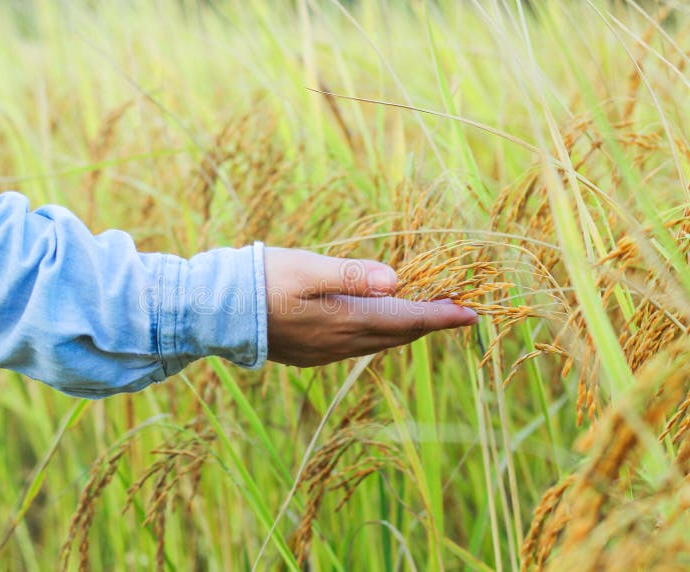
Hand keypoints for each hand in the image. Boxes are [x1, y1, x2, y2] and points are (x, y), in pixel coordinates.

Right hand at [264, 247, 477, 366]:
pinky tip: (380, 325)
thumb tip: (396, 281)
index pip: (406, 320)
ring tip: (426, 315)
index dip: (440, 316)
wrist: (218, 312)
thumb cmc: (262, 281)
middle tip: (456, 310)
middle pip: (398, 336)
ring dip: (405, 330)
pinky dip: (380, 335)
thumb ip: (353, 275)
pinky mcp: (311, 354)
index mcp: (345, 321)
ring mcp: (325, 353)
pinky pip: (358, 347)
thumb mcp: (308, 269)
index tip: (472, 312)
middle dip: (429, 323)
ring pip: (379, 344)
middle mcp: (340, 343)